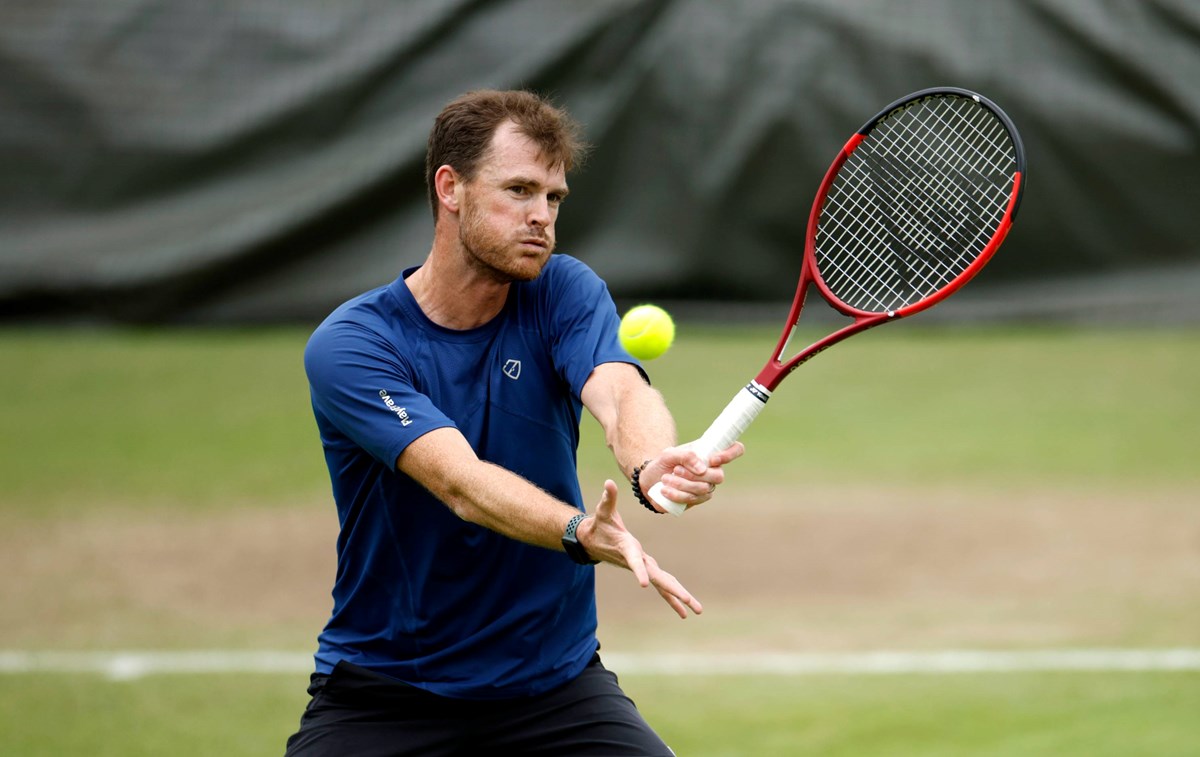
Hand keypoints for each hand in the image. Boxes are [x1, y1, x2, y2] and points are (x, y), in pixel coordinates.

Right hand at [579, 480, 702, 617]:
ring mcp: (641, 566)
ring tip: (695, 610)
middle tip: (689, 602)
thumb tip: (609, 483)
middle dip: (673, 590)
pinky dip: (673, 594)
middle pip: (656, 578)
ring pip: (662, 584)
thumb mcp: (603, 510)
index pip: (633, 560)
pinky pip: (661, 583)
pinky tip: (684, 607)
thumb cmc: (599, 524)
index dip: (638, 570)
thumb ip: (608, 498)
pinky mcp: (644, 568)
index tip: (642, 584)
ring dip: (678, 597)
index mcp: (627, 548)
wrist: (591, 542)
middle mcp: (636, 561)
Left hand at [640, 441, 744, 511]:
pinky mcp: (697, 500)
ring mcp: (707, 486)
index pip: (734, 449)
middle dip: (695, 475)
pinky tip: (665, 490)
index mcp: (710, 454)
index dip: (730, 454)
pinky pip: (693, 500)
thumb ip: (686, 455)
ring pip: (704, 489)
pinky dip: (677, 495)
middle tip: (676, 470)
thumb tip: (703, 468)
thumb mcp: (669, 454)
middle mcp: (713, 470)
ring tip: (665, 479)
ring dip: (682, 484)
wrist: (651, 478)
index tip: (713, 459)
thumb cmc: (664, 462)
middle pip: (719, 476)